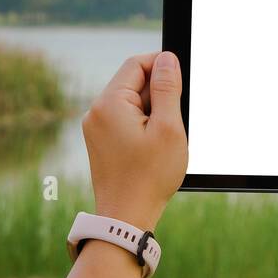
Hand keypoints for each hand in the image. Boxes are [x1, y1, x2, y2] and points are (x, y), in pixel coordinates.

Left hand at [81, 51, 187, 229]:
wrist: (125, 218)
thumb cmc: (150, 176)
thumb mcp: (168, 127)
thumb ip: (167, 88)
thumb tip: (167, 59)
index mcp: (109, 103)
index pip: (136, 64)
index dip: (162, 65)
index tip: (181, 80)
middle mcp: (96, 112)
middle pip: (133, 82)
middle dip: (158, 94)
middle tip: (174, 120)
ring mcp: (96, 127)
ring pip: (131, 102)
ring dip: (152, 111)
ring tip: (163, 138)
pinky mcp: (100, 141)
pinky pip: (124, 119)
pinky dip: (143, 125)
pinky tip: (153, 146)